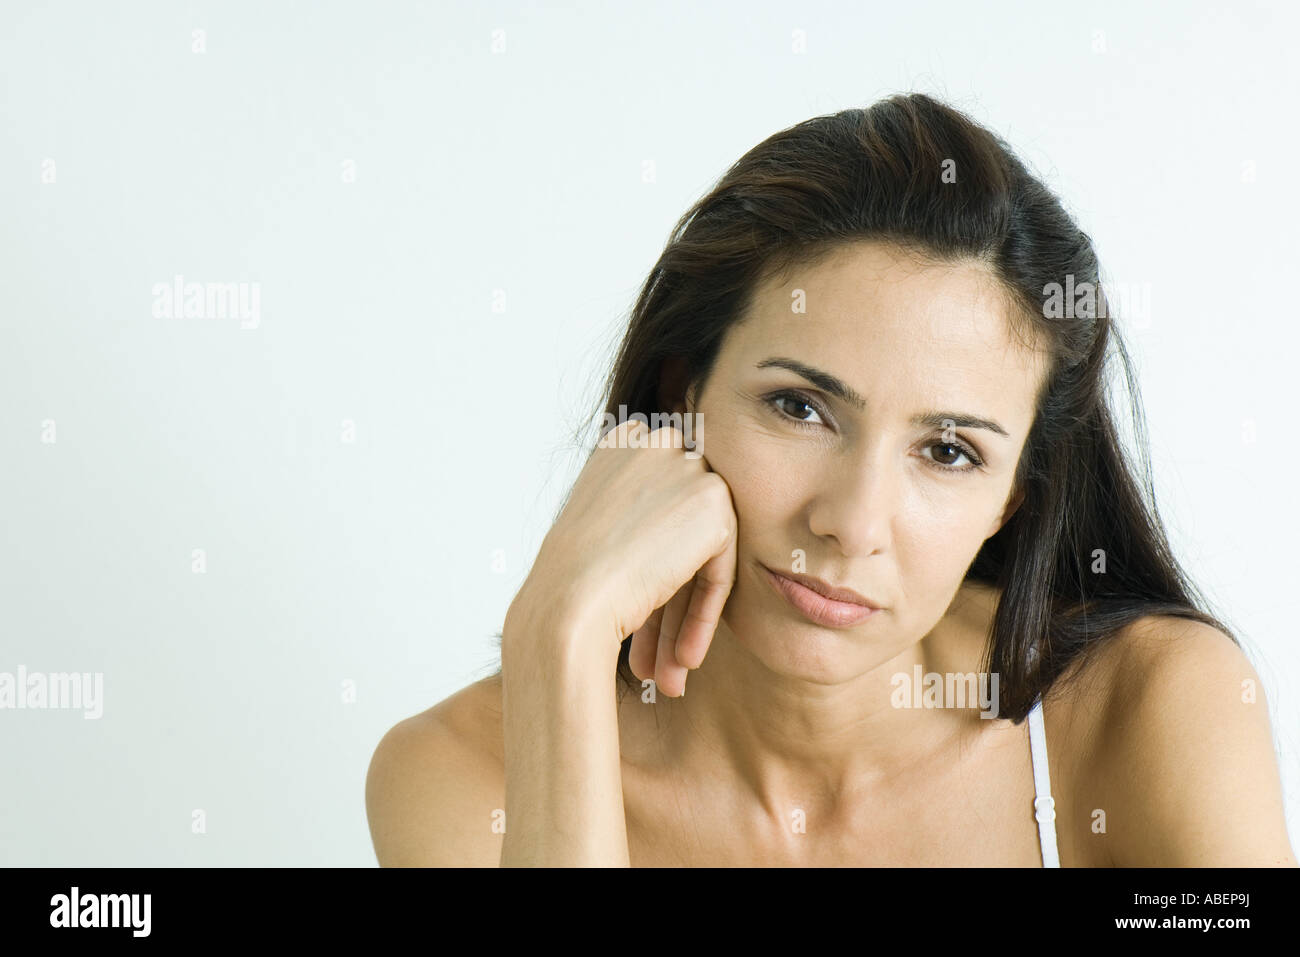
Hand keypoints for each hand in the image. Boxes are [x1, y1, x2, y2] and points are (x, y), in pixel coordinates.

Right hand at [508, 418, 737, 696]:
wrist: (566, 605)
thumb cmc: (563, 583)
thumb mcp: (599, 532)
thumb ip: (640, 521)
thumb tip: (676, 543)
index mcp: (622, 442)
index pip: (659, 507)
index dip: (654, 568)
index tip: (644, 620)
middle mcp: (656, 443)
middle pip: (682, 531)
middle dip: (669, 601)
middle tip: (655, 657)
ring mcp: (687, 468)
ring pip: (702, 554)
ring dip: (683, 619)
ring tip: (669, 673)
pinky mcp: (713, 502)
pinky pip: (719, 570)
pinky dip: (704, 616)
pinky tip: (685, 659)